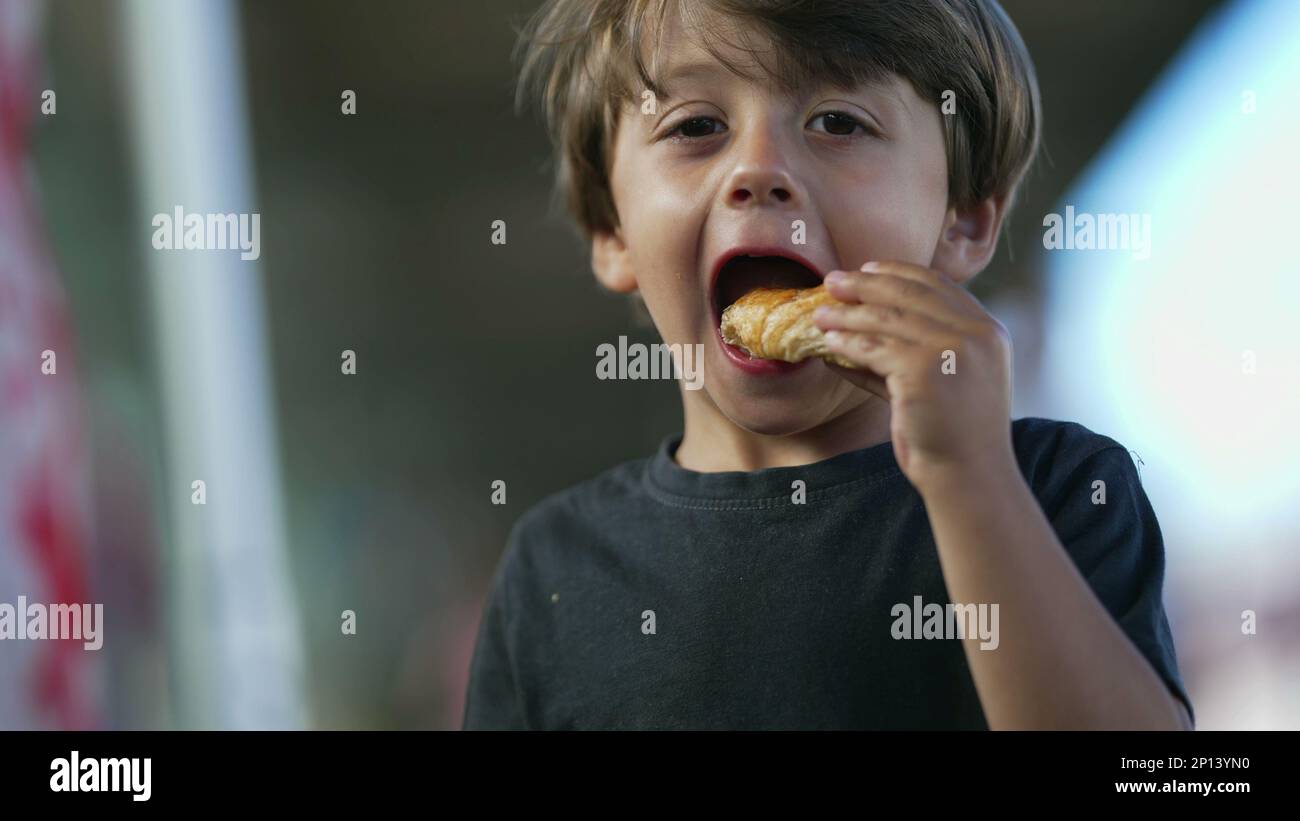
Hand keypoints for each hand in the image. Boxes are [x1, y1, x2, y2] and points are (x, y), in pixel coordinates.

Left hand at [813, 261, 1015, 492]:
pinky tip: (828, 343)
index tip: (868, 267)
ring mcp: (953, 348)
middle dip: (865, 284)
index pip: (938, 285)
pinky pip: (874, 348)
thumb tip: (858, 331)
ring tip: (820, 313)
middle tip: (832, 280)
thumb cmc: (953, 434)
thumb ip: (913, 351)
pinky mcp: (924, 370)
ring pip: (887, 319)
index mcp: (988, 330)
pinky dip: (847, 343)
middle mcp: (976, 333)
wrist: (968, 474)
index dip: (899, 272)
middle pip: (909, 294)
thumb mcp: (943, 380)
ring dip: (847, 314)